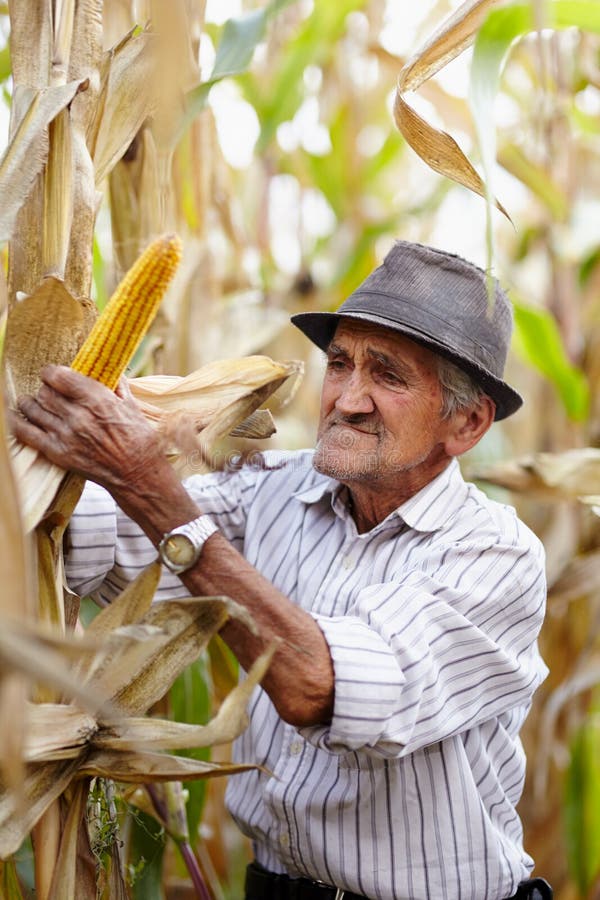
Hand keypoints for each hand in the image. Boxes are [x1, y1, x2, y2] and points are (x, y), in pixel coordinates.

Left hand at [11, 365, 165, 495]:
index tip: (53, 374)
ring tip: (34, 402)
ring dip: (31, 402)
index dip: (52, 372)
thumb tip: (108, 368)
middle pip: (45, 391)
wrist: (137, 474)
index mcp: (97, 399)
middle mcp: (78, 415)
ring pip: (33, 408)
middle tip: (50, 392)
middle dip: (45, 389)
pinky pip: (26, 432)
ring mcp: (65, 434)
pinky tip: (15, 415)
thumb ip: (116, 385)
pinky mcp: (57, 452)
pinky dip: (17, 421)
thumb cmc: (139, 439)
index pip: (58, 376)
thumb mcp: (131, 406)